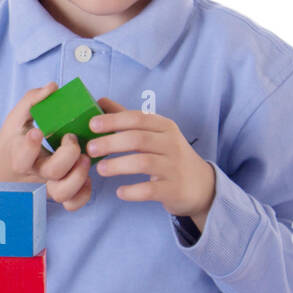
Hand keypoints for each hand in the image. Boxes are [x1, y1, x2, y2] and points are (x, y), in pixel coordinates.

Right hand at [0, 82, 91, 210]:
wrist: (3, 177)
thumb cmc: (12, 144)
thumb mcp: (15, 121)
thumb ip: (32, 101)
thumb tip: (53, 87)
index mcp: (20, 156)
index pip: (22, 156)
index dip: (31, 146)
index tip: (37, 133)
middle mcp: (35, 174)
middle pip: (53, 172)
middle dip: (67, 154)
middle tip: (70, 138)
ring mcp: (47, 187)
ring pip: (63, 192)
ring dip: (78, 176)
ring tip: (84, 158)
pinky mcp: (58, 194)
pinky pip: (73, 203)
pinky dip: (83, 193)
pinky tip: (85, 176)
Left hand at [86, 98, 214, 228]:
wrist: (201, 185)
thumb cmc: (169, 155)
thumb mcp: (154, 133)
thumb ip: (128, 119)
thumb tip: (100, 101)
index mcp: (164, 127)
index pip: (138, 119)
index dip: (114, 120)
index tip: (92, 124)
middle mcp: (171, 144)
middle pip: (138, 139)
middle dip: (111, 142)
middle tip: (91, 149)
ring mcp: (174, 167)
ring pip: (143, 163)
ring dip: (118, 165)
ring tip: (100, 169)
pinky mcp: (174, 189)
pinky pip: (150, 190)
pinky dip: (132, 191)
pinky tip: (119, 191)